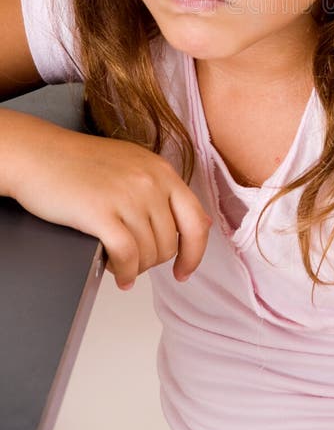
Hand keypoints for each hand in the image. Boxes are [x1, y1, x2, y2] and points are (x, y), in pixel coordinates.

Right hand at [9, 118, 210, 289]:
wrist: (40, 154)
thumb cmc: (81, 162)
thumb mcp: (134, 165)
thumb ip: (161, 189)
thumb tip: (190, 223)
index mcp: (162, 171)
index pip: (196, 220)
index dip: (194, 252)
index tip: (184, 269)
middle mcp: (151, 182)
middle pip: (171, 243)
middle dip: (154, 262)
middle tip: (135, 262)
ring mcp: (127, 196)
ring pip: (149, 252)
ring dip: (135, 267)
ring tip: (119, 264)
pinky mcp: (101, 212)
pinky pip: (127, 255)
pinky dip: (124, 272)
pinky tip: (117, 275)